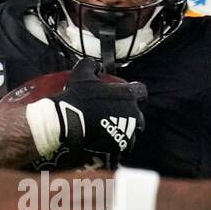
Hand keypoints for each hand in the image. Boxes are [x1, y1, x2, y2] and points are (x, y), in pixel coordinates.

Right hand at [28, 58, 147, 161]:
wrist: (68, 120)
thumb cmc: (77, 96)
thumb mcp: (82, 72)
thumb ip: (91, 65)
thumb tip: (97, 66)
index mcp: (127, 94)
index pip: (142, 91)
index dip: (136, 93)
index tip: (129, 96)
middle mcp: (132, 112)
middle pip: (139, 116)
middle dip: (132, 116)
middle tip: (120, 117)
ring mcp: (127, 129)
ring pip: (133, 132)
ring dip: (126, 131)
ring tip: (114, 131)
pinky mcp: (120, 144)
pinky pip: (125, 145)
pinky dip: (119, 143)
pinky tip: (111, 141)